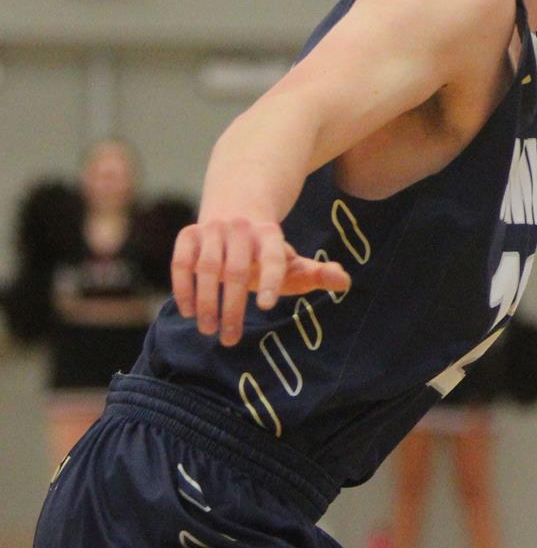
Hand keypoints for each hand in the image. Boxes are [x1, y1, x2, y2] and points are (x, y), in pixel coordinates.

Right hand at [172, 218, 351, 346]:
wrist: (238, 208)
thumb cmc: (269, 252)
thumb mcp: (295, 262)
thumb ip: (318, 274)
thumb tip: (344, 281)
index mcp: (271, 234)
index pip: (273, 258)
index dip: (270, 279)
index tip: (266, 306)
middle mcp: (241, 228)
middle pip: (237, 270)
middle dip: (232, 308)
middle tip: (230, 340)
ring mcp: (213, 229)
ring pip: (207, 269)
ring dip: (206, 302)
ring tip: (209, 330)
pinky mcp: (188, 235)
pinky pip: (181, 263)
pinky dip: (184, 288)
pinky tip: (189, 312)